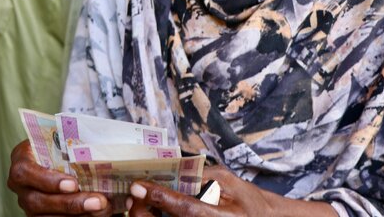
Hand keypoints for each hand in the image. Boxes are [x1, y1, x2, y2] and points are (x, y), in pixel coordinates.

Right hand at [7, 139, 110, 215]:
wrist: (61, 154)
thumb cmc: (62, 142)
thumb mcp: (63, 136)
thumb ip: (74, 141)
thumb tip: (100, 146)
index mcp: (22, 159)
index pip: (24, 171)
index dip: (47, 180)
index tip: (73, 184)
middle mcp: (21, 185)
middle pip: (37, 200)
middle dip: (69, 203)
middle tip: (97, 201)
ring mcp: (27, 203)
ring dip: (77, 214)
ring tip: (102, 209)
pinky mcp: (38, 215)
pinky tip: (97, 214)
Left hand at [126, 166, 337, 216]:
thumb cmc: (248, 202)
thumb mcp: (227, 179)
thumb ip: (200, 174)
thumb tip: (172, 170)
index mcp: (216, 215)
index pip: (182, 207)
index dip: (157, 196)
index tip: (137, 186)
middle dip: (144, 210)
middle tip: (135, 195)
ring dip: (149, 215)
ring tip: (141, 201)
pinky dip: (160, 215)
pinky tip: (156, 208)